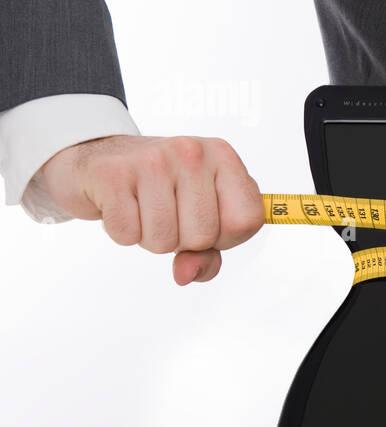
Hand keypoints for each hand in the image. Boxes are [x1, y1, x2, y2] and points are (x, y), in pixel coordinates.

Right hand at [40, 135, 263, 284]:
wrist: (97, 157)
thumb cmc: (159, 192)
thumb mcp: (197, 217)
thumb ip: (206, 255)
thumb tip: (185, 275)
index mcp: (223, 157)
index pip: (247, 220)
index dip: (226, 238)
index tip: (207, 223)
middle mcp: (192, 152)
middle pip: (204, 236)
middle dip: (183, 241)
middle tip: (166, 214)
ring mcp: (153, 159)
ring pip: (164, 240)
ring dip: (150, 238)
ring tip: (143, 210)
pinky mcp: (113, 174)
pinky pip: (128, 235)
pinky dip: (122, 233)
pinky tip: (121, 206)